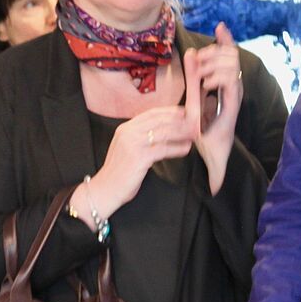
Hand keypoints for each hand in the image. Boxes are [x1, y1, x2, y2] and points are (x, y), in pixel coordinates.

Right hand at [77, 104, 198, 218]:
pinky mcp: (138, 156)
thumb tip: (163, 132)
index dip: (170, 112)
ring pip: (163, 132)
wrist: (105, 189)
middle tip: (196, 121)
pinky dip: (176, 148)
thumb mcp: (127, 149)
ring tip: (195, 133)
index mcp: (125, 128)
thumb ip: (141, 138)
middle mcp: (128, 132)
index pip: (152, 114)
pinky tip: (186, 149)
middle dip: (180, 119)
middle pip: (160, 120)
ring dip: (182, 132)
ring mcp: (132, 143)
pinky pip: (162, 149)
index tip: (185, 113)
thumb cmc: (119, 172)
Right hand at [183, 22, 244, 195]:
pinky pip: (229, 53)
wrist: (223, 143)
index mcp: (232, 107)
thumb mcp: (214, 161)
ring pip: (231, 58)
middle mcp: (235, 92)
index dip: (218, 80)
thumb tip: (216, 189)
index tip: (204, 85)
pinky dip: (225, 41)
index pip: (232, 85)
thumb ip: (216, 174)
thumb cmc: (215, 150)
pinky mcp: (225, 75)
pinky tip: (221, 27)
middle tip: (199, 64)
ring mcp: (232, 82)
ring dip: (215, 53)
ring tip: (200, 56)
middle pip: (232, 66)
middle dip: (215, 63)